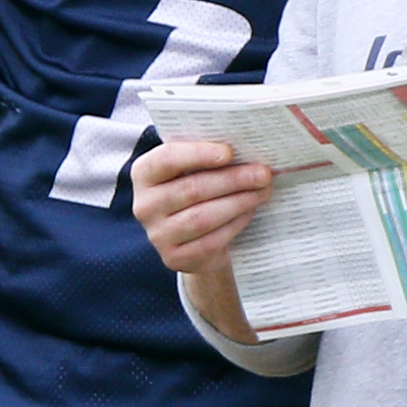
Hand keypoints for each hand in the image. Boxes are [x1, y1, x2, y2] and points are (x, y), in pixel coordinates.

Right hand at [132, 140, 272, 342]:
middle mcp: (144, 205)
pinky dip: (234, 224)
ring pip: (202, 217)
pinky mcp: (174, 258)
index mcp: (144, 173)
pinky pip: (209, 241)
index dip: (199, 154)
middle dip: (232, 180)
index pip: (167, 159)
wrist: (192, 235)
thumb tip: (248, 148)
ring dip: (238, 202)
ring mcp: (157, 235)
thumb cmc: (196, 188)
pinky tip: (250, 211)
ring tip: (263, 191)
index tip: (230, 152)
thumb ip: (210, 156)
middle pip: (192, 190)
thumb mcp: (195, 168)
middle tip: (263, 174)